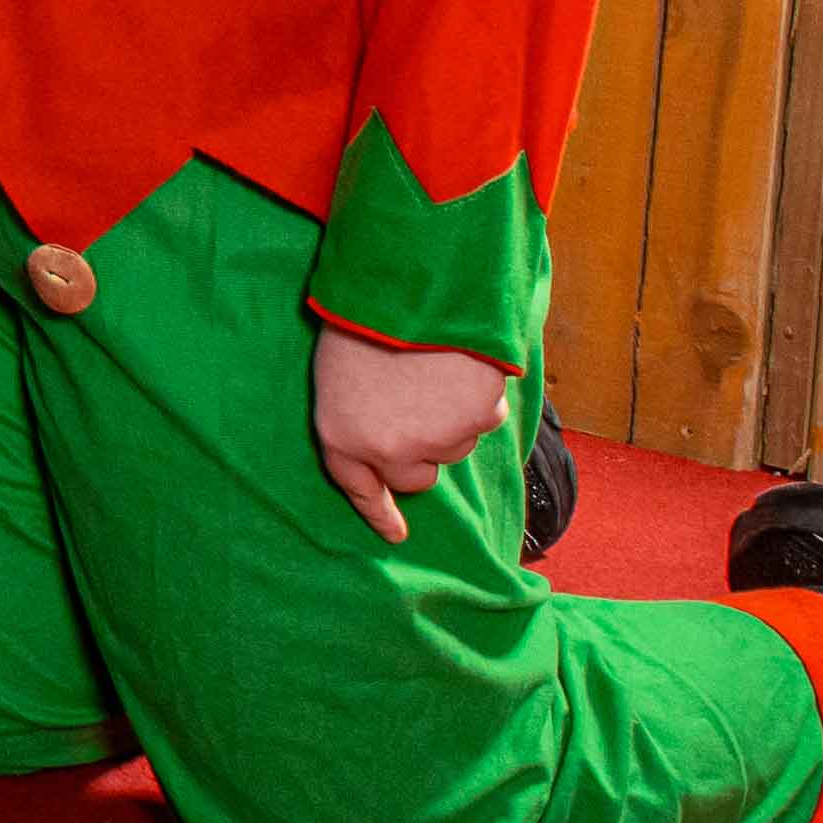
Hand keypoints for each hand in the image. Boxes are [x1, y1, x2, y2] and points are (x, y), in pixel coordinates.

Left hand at [313, 325, 511, 544]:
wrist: (410, 288)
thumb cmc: (362, 317)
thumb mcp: (336, 369)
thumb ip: (358, 410)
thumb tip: (385, 428)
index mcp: (341, 435)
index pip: (358, 488)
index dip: (378, 512)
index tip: (395, 534)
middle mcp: (389, 449)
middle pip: (417, 476)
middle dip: (422, 450)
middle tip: (418, 405)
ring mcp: (437, 438)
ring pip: (455, 446)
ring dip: (451, 419)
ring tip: (435, 371)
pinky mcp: (478, 420)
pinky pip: (485, 417)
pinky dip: (478, 397)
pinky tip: (462, 365)